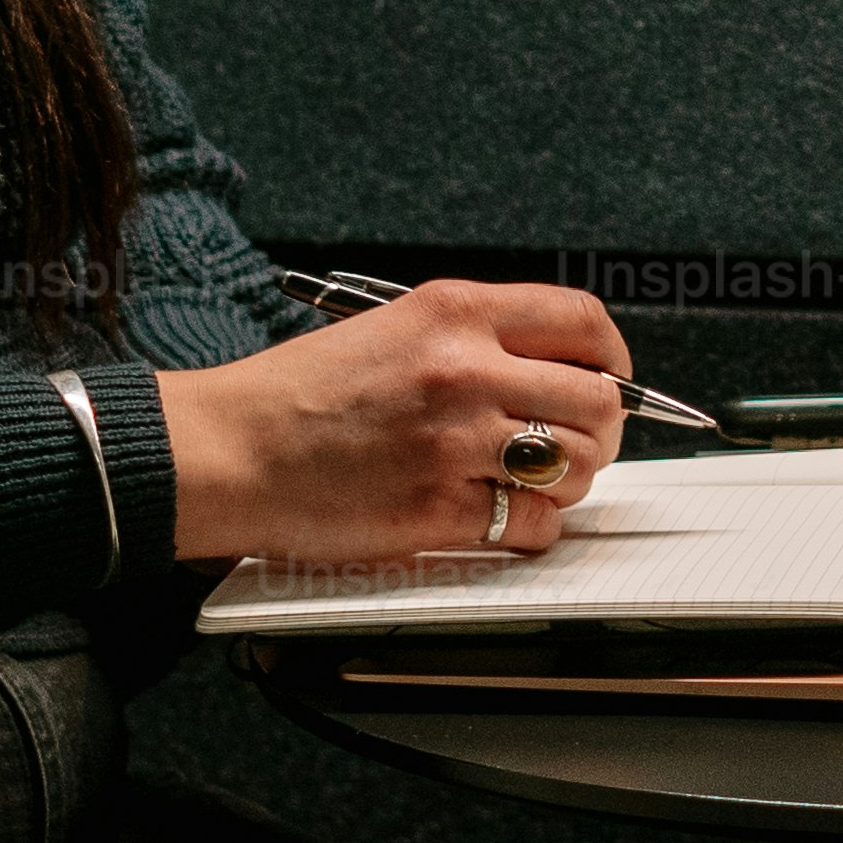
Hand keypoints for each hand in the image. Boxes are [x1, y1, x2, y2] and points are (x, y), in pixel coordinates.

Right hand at [149, 279, 629, 574]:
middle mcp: (466, 371)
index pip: (582, 320)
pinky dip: (529, 529)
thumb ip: (476, 339)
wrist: (229, 449)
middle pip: (598, 401)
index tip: (611, 377)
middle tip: (575, 444)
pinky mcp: (439, 510)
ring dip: (567, 482)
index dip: (613, 356)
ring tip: (527, 481)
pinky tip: (497, 518)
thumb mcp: (393, 328)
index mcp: (455, 313)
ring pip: (577, 467)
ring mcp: (456, 443)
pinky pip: (533, 525)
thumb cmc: (298, 394)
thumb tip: (559, 368)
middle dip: (601, 430)